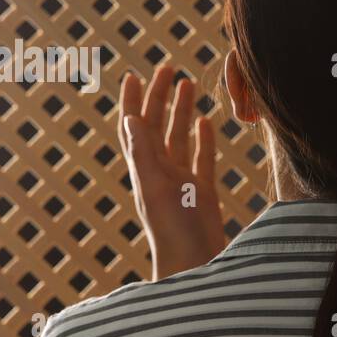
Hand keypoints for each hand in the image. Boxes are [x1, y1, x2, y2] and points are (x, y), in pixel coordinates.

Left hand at [118, 65, 225, 279]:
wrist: (194, 267)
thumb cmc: (173, 232)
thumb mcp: (157, 189)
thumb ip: (144, 154)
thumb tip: (130, 118)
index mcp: (145, 169)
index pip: (135, 126)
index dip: (134, 101)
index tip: (135, 75)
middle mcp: (161, 172)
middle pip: (158, 126)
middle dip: (160, 97)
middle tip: (168, 68)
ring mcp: (182, 183)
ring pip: (179, 138)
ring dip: (181, 112)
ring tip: (188, 84)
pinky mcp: (202, 193)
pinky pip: (201, 159)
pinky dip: (202, 139)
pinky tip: (205, 123)